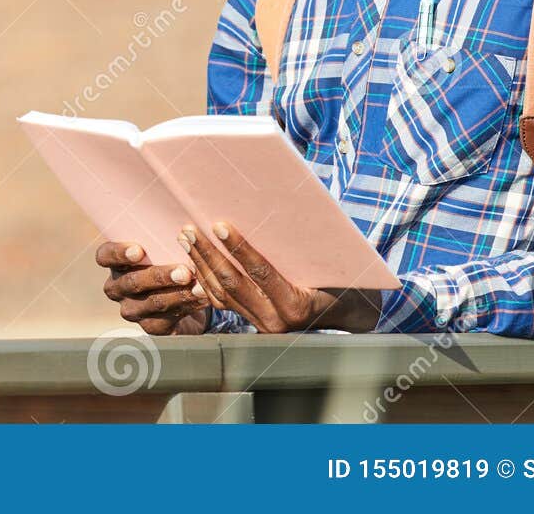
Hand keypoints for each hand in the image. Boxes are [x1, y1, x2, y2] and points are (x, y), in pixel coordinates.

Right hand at [96, 241, 209, 335]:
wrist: (177, 292)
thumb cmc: (165, 257)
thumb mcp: (159, 246)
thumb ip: (160, 237)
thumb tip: (184, 225)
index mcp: (114, 262)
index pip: (105, 256)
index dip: (119, 253)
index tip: (138, 250)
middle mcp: (117, 287)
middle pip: (133, 282)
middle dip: (159, 276)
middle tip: (183, 272)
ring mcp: (131, 309)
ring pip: (153, 302)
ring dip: (179, 294)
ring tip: (199, 287)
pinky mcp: (149, 326)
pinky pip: (167, 318)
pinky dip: (188, 307)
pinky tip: (202, 299)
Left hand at [181, 222, 380, 333]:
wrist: (347, 314)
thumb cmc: (341, 282)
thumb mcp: (328, 265)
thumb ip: (302, 248)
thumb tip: (276, 209)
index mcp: (296, 305)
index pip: (261, 273)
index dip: (239, 248)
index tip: (219, 225)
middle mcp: (275, 320)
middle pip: (233, 283)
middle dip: (208, 254)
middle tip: (190, 229)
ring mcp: (261, 324)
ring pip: (222, 294)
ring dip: (201, 264)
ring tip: (186, 239)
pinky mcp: (252, 323)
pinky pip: (222, 302)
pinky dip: (206, 280)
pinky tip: (193, 261)